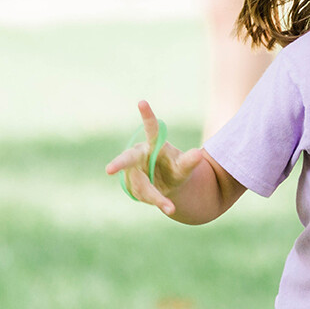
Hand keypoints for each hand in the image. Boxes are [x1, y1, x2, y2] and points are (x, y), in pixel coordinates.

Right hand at [105, 101, 204, 215]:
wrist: (166, 186)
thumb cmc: (174, 169)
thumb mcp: (184, 167)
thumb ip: (190, 161)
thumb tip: (200, 155)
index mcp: (152, 145)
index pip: (151, 129)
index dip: (147, 116)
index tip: (142, 102)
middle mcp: (138, 157)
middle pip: (127, 159)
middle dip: (119, 164)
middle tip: (109, 170)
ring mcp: (133, 173)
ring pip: (141, 185)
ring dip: (155, 195)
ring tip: (170, 206)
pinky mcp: (134, 187)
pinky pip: (146, 195)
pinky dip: (158, 201)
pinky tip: (170, 206)